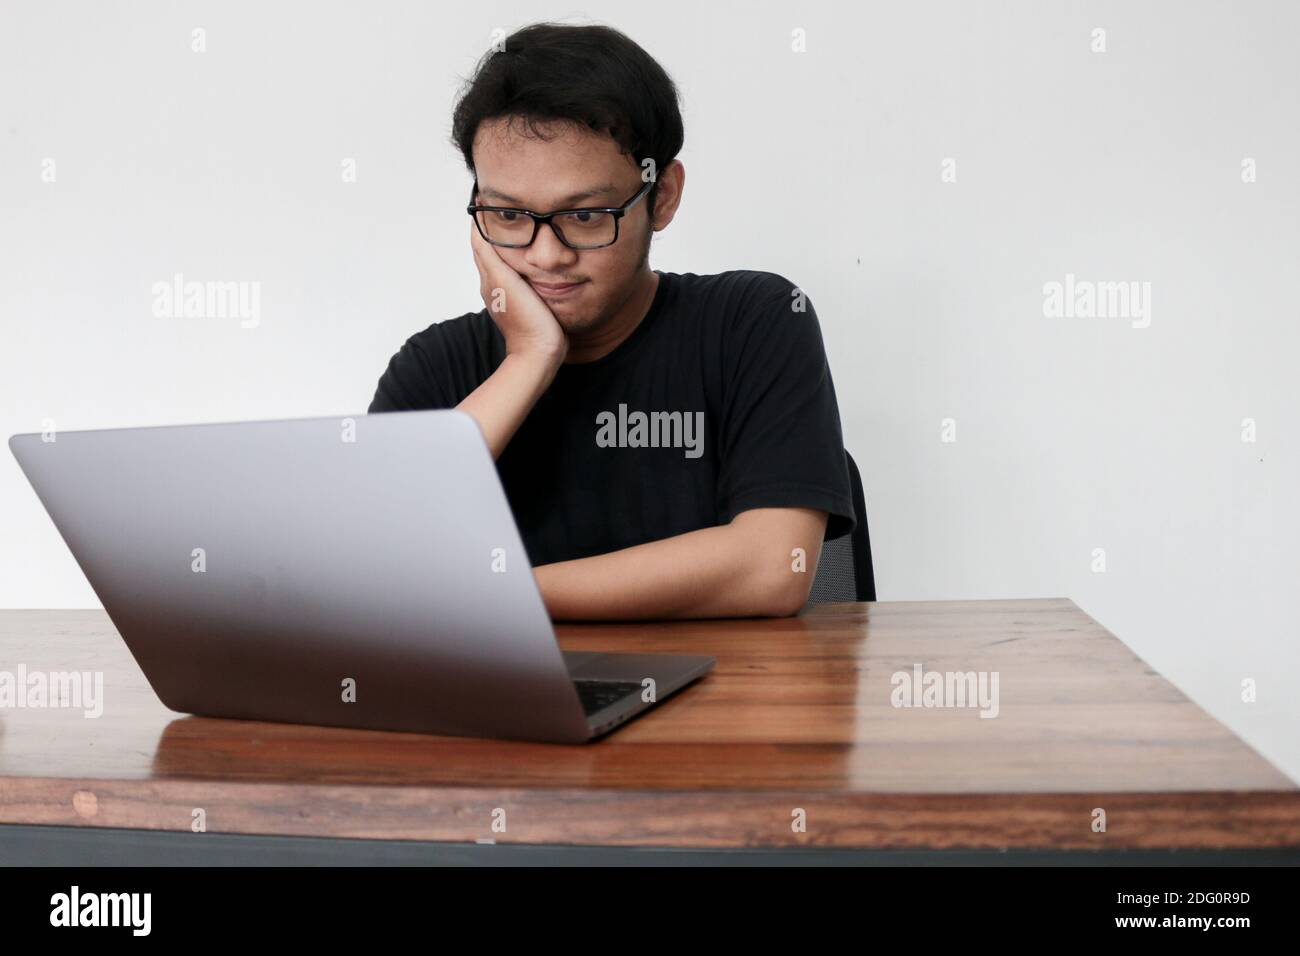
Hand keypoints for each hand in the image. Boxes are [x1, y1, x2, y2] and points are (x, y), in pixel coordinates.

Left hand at [470, 219, 567, 363]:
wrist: (539, 354)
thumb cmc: (526, 321)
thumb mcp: (505, 282)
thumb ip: (491, 256)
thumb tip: (477, 228)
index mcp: (489, 278)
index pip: (480, 241)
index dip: (482, 220)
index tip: (486, 199)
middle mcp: (494, 285)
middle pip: (490, 250)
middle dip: (493, 228)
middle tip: (502, 206)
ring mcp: (507, 295)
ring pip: (503, 261)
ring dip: (507, 243)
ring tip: (518, 225)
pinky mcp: (522, 303)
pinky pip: (516, 274)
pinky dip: (518, 259)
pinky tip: (530, 257)